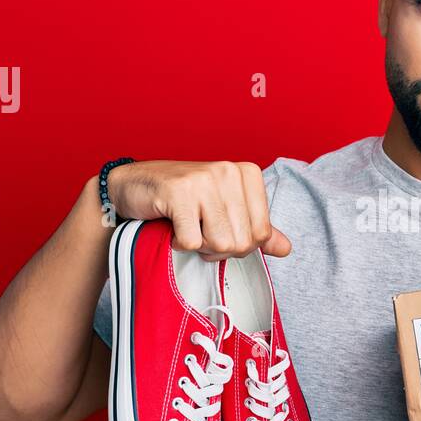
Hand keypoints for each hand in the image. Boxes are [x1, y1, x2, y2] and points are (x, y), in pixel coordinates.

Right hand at [106, 160, 290, 259]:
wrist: (134, 186)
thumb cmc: (183, 200)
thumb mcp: (225, 211)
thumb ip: (256, 229)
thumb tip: (286, 249)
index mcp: (248, 174)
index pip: (262, 233)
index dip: (240, 245)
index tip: (218, 230)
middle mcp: (229, 171)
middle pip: (242, 242)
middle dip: (219, 249)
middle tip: (199, 232)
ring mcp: (204, 180)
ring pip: (219, 243)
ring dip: (199, 246)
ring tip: (187, 228)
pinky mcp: (179, 192)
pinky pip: (192, 241)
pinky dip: (180, 243)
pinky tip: (172, 227)